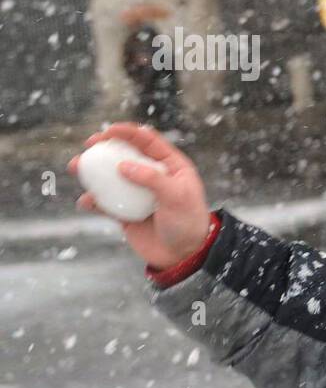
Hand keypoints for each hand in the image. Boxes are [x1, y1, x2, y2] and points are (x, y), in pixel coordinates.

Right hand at [67, 122, 211, 268]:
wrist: (183, 255)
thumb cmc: (188, 222)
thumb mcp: (177, 197)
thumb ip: (152, 179)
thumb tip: (122, 165)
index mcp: (171, 166)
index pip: (148, 141)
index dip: (128, 132)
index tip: (108, 131)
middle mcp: (153, 176)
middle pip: (124, 155)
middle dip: (104, 147)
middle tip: (89, 146)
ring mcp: (137, 194)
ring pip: (110, 178)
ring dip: (92, 172)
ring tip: (75, 167)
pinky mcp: (126, 212)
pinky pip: (105, 203)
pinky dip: (94, 200)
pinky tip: (86, 201)